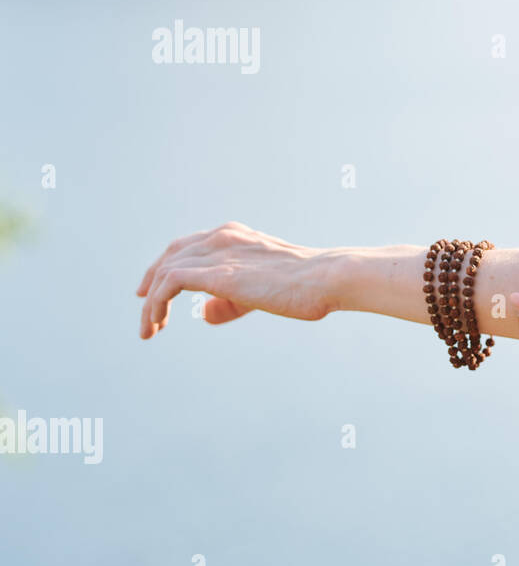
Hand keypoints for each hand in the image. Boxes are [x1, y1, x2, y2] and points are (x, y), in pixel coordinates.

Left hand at [135, 221, 335, 338]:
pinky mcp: (216, 273)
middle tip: (145, 311)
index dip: (167, 267)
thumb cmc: (307, 286)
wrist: (326, 278)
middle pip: (170, 254)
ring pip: (164, 270)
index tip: (155, 291)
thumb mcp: (262, 291)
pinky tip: (157, 323)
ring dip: (151, 302)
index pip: (189, 246)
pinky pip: (169, 283)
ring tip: (149, 329)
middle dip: (151, 282)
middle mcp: (222, 237)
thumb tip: (204, 315)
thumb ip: (230, 302)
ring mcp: (218, 252)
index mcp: (235, 236)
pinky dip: (156, 303)